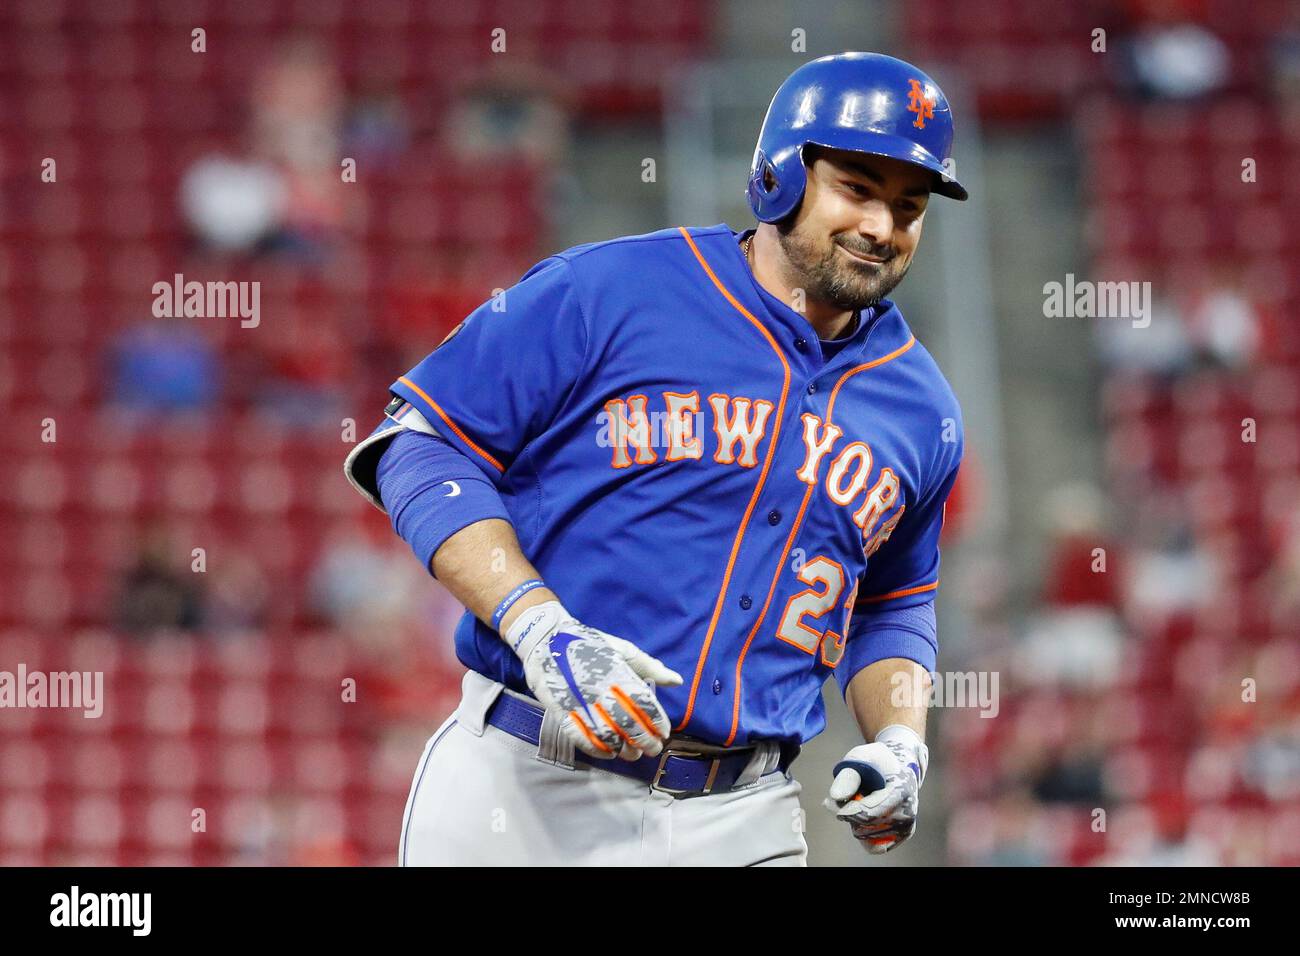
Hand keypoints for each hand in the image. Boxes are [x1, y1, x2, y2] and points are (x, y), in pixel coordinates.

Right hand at [504, 600, 682, 760]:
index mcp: (616, 671)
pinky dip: (596, 749)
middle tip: (653, 750)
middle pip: (627, 723)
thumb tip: (677, 680)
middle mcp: (598, 687)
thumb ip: (649, 665)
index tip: (663, 733)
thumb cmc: (589, 643)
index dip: (656, 722)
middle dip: (644, 741)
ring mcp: (578, 700)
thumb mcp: (621, 648)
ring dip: (623, 749)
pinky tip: (608, 753)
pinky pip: (580, 736)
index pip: (643, 703)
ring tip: (633, 754)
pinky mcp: (560, 709)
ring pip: (605, 734)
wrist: (546, 639)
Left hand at [823, 725, 928, 853]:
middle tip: (839, 797)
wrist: (898, 766)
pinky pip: (872, 846)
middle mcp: (908, 813)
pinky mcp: (901, 836)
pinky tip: (860, 816)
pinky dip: (861, 832)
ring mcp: (906, 826)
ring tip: (855, 801)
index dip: (847, 811)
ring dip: (852, 821)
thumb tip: (837, 796)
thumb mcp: (860, 758)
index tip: (830, 802)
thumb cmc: (876, 762)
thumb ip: (847, 777)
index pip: (869, 814)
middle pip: (864, 826)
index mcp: (901, 792)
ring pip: (865, 836)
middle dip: (846, 813)